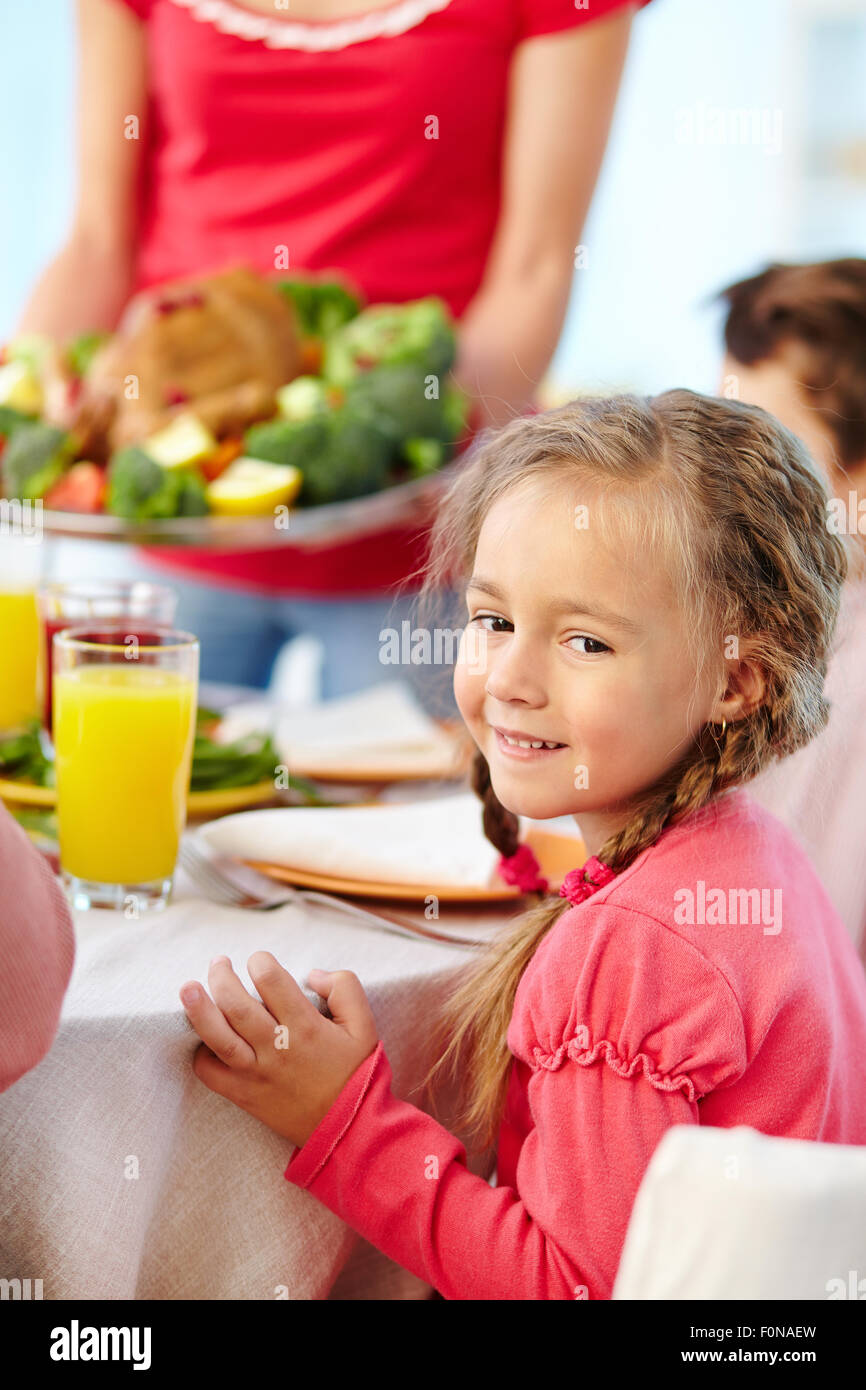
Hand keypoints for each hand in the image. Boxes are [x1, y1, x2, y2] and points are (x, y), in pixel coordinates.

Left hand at [179, 953, 378, 1148]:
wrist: (348, 1130)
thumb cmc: (355, 1074)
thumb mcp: (364, 1026)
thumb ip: (345, 988)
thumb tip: (313, 974)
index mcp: (306, 1027)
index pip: (271, 981)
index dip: (260, 962)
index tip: (259, 961)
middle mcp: (277, 1048)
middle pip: (236, 1005)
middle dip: (221, 977)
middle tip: (219, 963)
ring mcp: (257, 1074)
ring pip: (218, 1038)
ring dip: (198, 1009)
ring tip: (187, 987)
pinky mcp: (244, 1096)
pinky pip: (211, 1075)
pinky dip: (200, 1055)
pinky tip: (203, 1039)